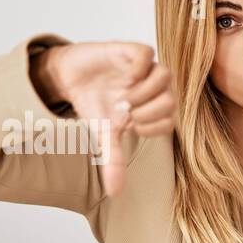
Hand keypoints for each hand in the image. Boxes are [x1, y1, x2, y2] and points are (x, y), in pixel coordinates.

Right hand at [35, 42, 174, 197]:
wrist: (71, 79)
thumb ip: (114, 160)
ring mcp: (144, 67)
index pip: (172, 119)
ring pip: (165, 75)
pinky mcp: (130, 50)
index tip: (131, 128)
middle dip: (148, 112)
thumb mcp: (105, 135)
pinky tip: (123, 79)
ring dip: (144, 92)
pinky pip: (146, 54)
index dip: (154, 127)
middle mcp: (155, 87)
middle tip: (124, 113)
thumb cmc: (95, 105)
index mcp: (155, 107)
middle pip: (172, 99)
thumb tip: (114, 193)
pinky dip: (138, 69)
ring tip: (123, 98)